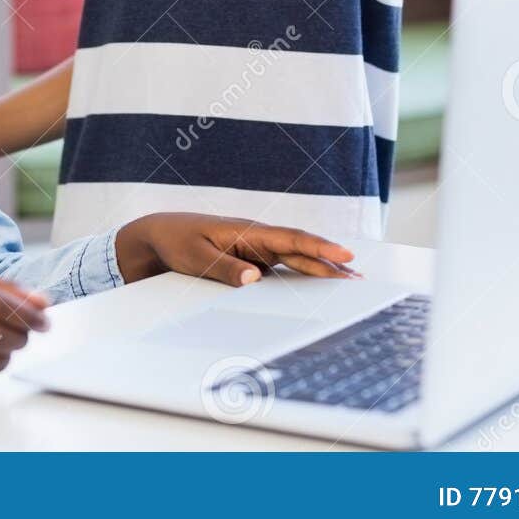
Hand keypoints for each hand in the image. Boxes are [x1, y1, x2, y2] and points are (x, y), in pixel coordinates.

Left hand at [115, 213, 356, 285]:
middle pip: (300, 250)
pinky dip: (302, 275)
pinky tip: (319, 286)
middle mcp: (257, 239)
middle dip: (330, 262)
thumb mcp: (195, 257)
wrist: (160, 236)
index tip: (343, 255)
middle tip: (359, 277)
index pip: (290, 238)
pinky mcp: (253, 261)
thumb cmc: (177, 241)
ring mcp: (257, 250)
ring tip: (350, 282)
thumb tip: (255, 278)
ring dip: (321, 270)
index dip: (318, 247)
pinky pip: (283, 269)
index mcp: (247, 231)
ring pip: (296, 259)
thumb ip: (224, 268)